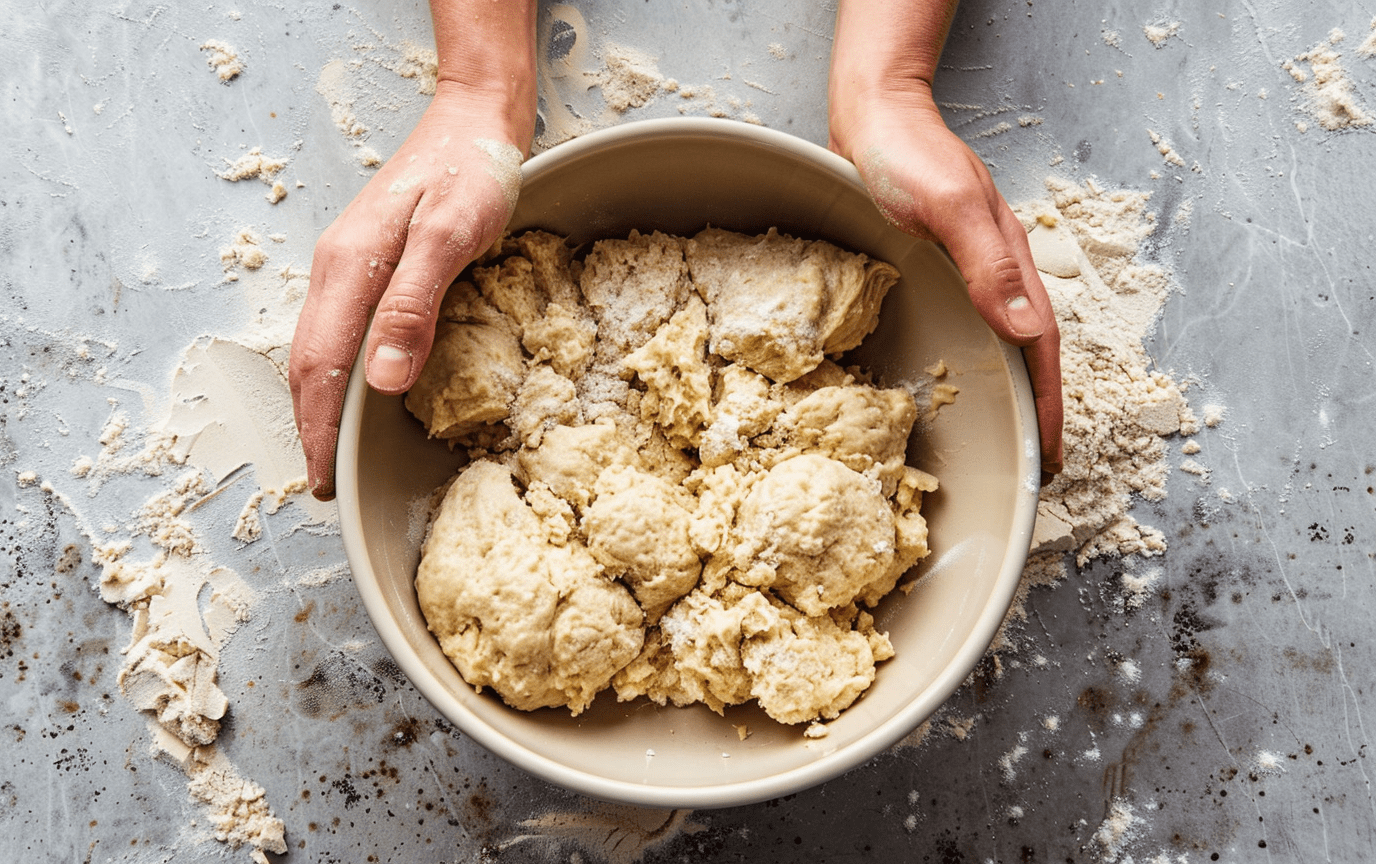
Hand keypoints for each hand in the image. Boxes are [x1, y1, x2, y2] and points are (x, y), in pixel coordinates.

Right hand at [289, 82, 530, 498]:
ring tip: (334, 452)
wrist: (473, 119)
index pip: (321, 368)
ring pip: (319, 349)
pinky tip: (357, 392)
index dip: (320, 430)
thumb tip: (380, 382)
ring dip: (321, 404)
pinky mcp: (366, 262)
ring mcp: (347, 264)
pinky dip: (338, 373)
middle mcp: (336, 269)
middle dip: (311, 428)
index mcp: (350, 267)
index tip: (325, 481)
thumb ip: (413, 305)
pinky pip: (338, 331)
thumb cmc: (471, 171)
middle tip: (325, 484)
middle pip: (309, 363)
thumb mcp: (451, 235)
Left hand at [828, 0, 1062, 481]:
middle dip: (1039, 411)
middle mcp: (996, 271)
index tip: (1050, 459)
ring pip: (1002, 341)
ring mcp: (970, 269)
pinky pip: (971, 324)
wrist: (876, 116)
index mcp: (1007, 264)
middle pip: (1028, 352)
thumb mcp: (948, 208)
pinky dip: (978, 358)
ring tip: (1010, 435)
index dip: (1048, 407)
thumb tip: (1023, 328)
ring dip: (1012, 389)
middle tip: (1037, 466)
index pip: (1039, 350)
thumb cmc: (908, 155)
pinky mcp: (941, 265)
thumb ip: (988, 265)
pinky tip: (964, 373)